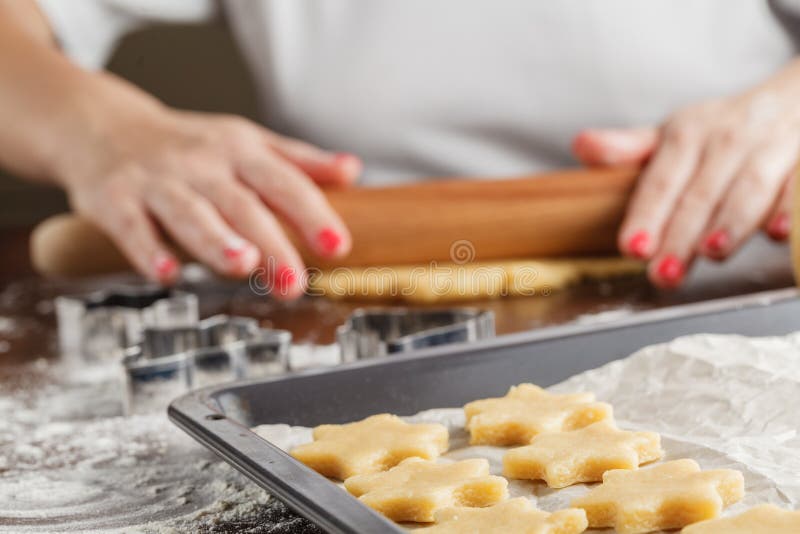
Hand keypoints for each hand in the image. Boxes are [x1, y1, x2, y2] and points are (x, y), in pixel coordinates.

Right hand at [55, 99, 360, 298]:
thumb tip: (353, 170)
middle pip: (242, 206)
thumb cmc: (188, 145)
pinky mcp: (115, 200)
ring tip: (241, 266)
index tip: (337, 246)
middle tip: (294, 283)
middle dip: (270, 244)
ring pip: (190, 212)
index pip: (284, 183)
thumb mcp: (247, 143)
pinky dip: (148, 251)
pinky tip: (167, 274)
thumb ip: (300, 162)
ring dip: (215, 239)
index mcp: (240, 151)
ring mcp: (157, 181)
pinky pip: (133, 228)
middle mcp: (202, 164)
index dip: (313, 214)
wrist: (102, 125)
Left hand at [573, 62, 799, 287]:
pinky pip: (799, 184)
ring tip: (711, 253)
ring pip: (749, 189)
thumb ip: (629, 149)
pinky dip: (789, 208)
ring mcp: (769, 149)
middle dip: (681, 235)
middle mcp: (726, 140)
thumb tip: (582, 145)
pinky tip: (777, 233)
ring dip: (731, 223)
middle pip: (699, 194)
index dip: (646, 214)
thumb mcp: (672, 135)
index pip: (660, 181)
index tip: (632, 247)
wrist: (793, 98)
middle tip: (664, 273)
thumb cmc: (722, 130)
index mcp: (686, 136)